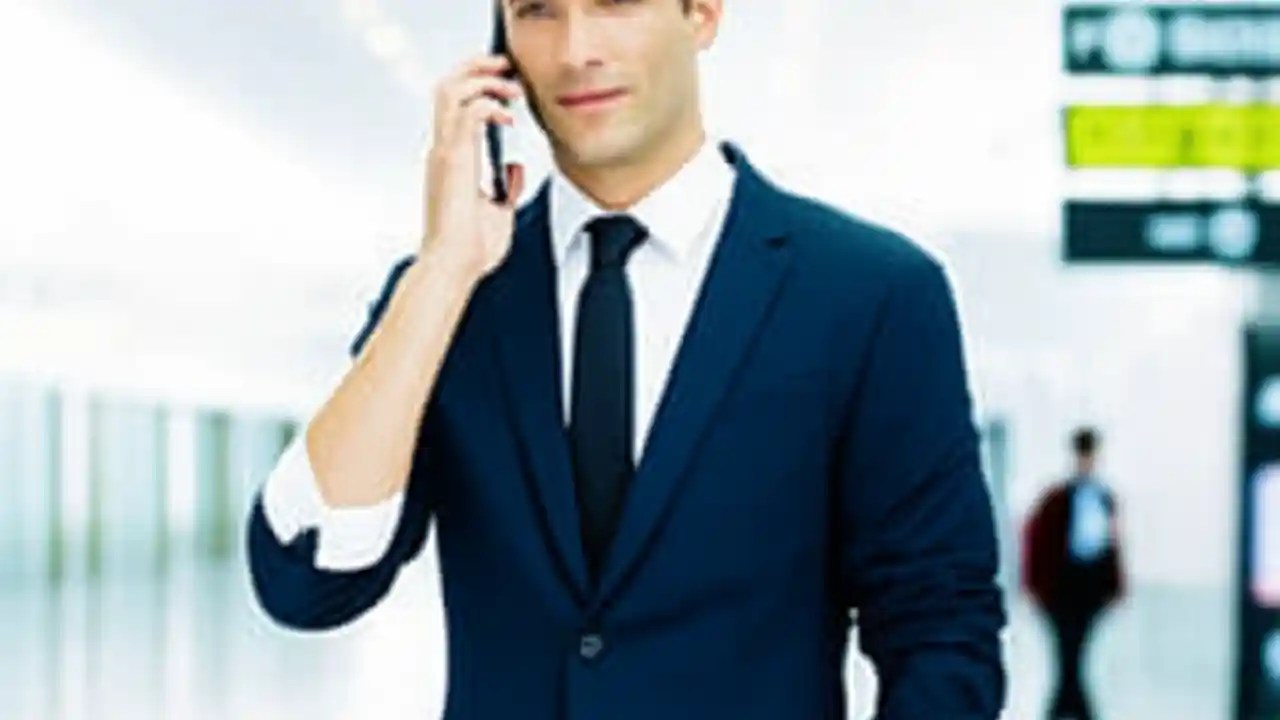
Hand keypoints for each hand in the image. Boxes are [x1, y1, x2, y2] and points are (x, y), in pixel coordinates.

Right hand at [420, 54, 526, 283]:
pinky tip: (509, 116)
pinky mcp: (453, 160)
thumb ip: (506, 188)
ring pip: (452, 90)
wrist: (455, 268)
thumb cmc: (471, 250)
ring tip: (512, 88)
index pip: (455, 105)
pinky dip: (489, 104)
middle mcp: (443, 150)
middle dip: (477, 68)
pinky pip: (468, 112)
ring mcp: (444, 153)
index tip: (508, 85)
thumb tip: (514, 170)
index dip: (478, 85)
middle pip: (448, 86)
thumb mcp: (498, 212)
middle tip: (507, 66)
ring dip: (484, 79)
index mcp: (450, 160)